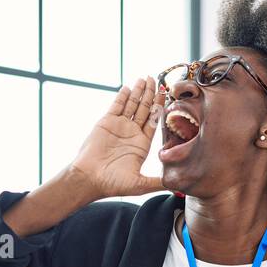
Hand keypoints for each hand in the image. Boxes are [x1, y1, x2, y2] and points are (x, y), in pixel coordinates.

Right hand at [68, 76, 163, 198]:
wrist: (89, 179)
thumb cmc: (112, 184)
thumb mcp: (140, 184)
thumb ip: (157, 182)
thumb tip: (177, 187)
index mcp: (142, 145)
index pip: (155, 121)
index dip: (161, 108)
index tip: (167, 95)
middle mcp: (132, 133)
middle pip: (145, 109)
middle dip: (151, 95)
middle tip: (157, 81)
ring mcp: (119, 126)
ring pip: (132, 105)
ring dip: (139, 92)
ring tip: (145, 78)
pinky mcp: (106, 122)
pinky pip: (116, 106)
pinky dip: (123, 96)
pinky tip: (129, 86)